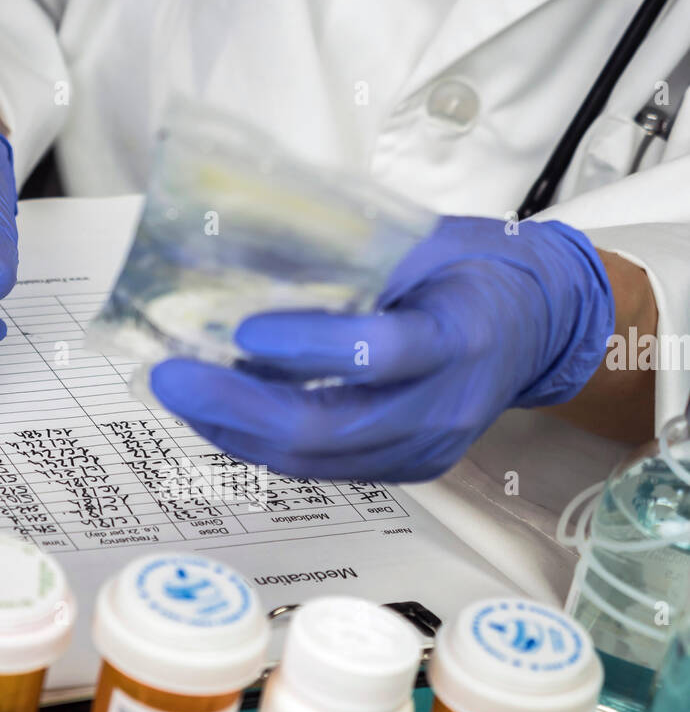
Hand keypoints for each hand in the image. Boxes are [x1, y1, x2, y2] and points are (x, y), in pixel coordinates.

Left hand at [149, 216, 614, 482]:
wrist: (540, 326)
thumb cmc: (477, 270)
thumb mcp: (422, 241)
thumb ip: (345, 254)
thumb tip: (237, 254)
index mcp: (460, 334)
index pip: (380, 353)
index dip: (307, 347)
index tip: (241, 332)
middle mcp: (444, 408)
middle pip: (329, 430)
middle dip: (237, 410)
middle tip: (171, 379)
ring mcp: (424, 451)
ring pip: (314, 461)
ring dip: (235, 431)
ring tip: (179, 395)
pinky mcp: (405, 470)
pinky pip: (320, 467)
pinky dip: (261, 442)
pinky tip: (220, 414)